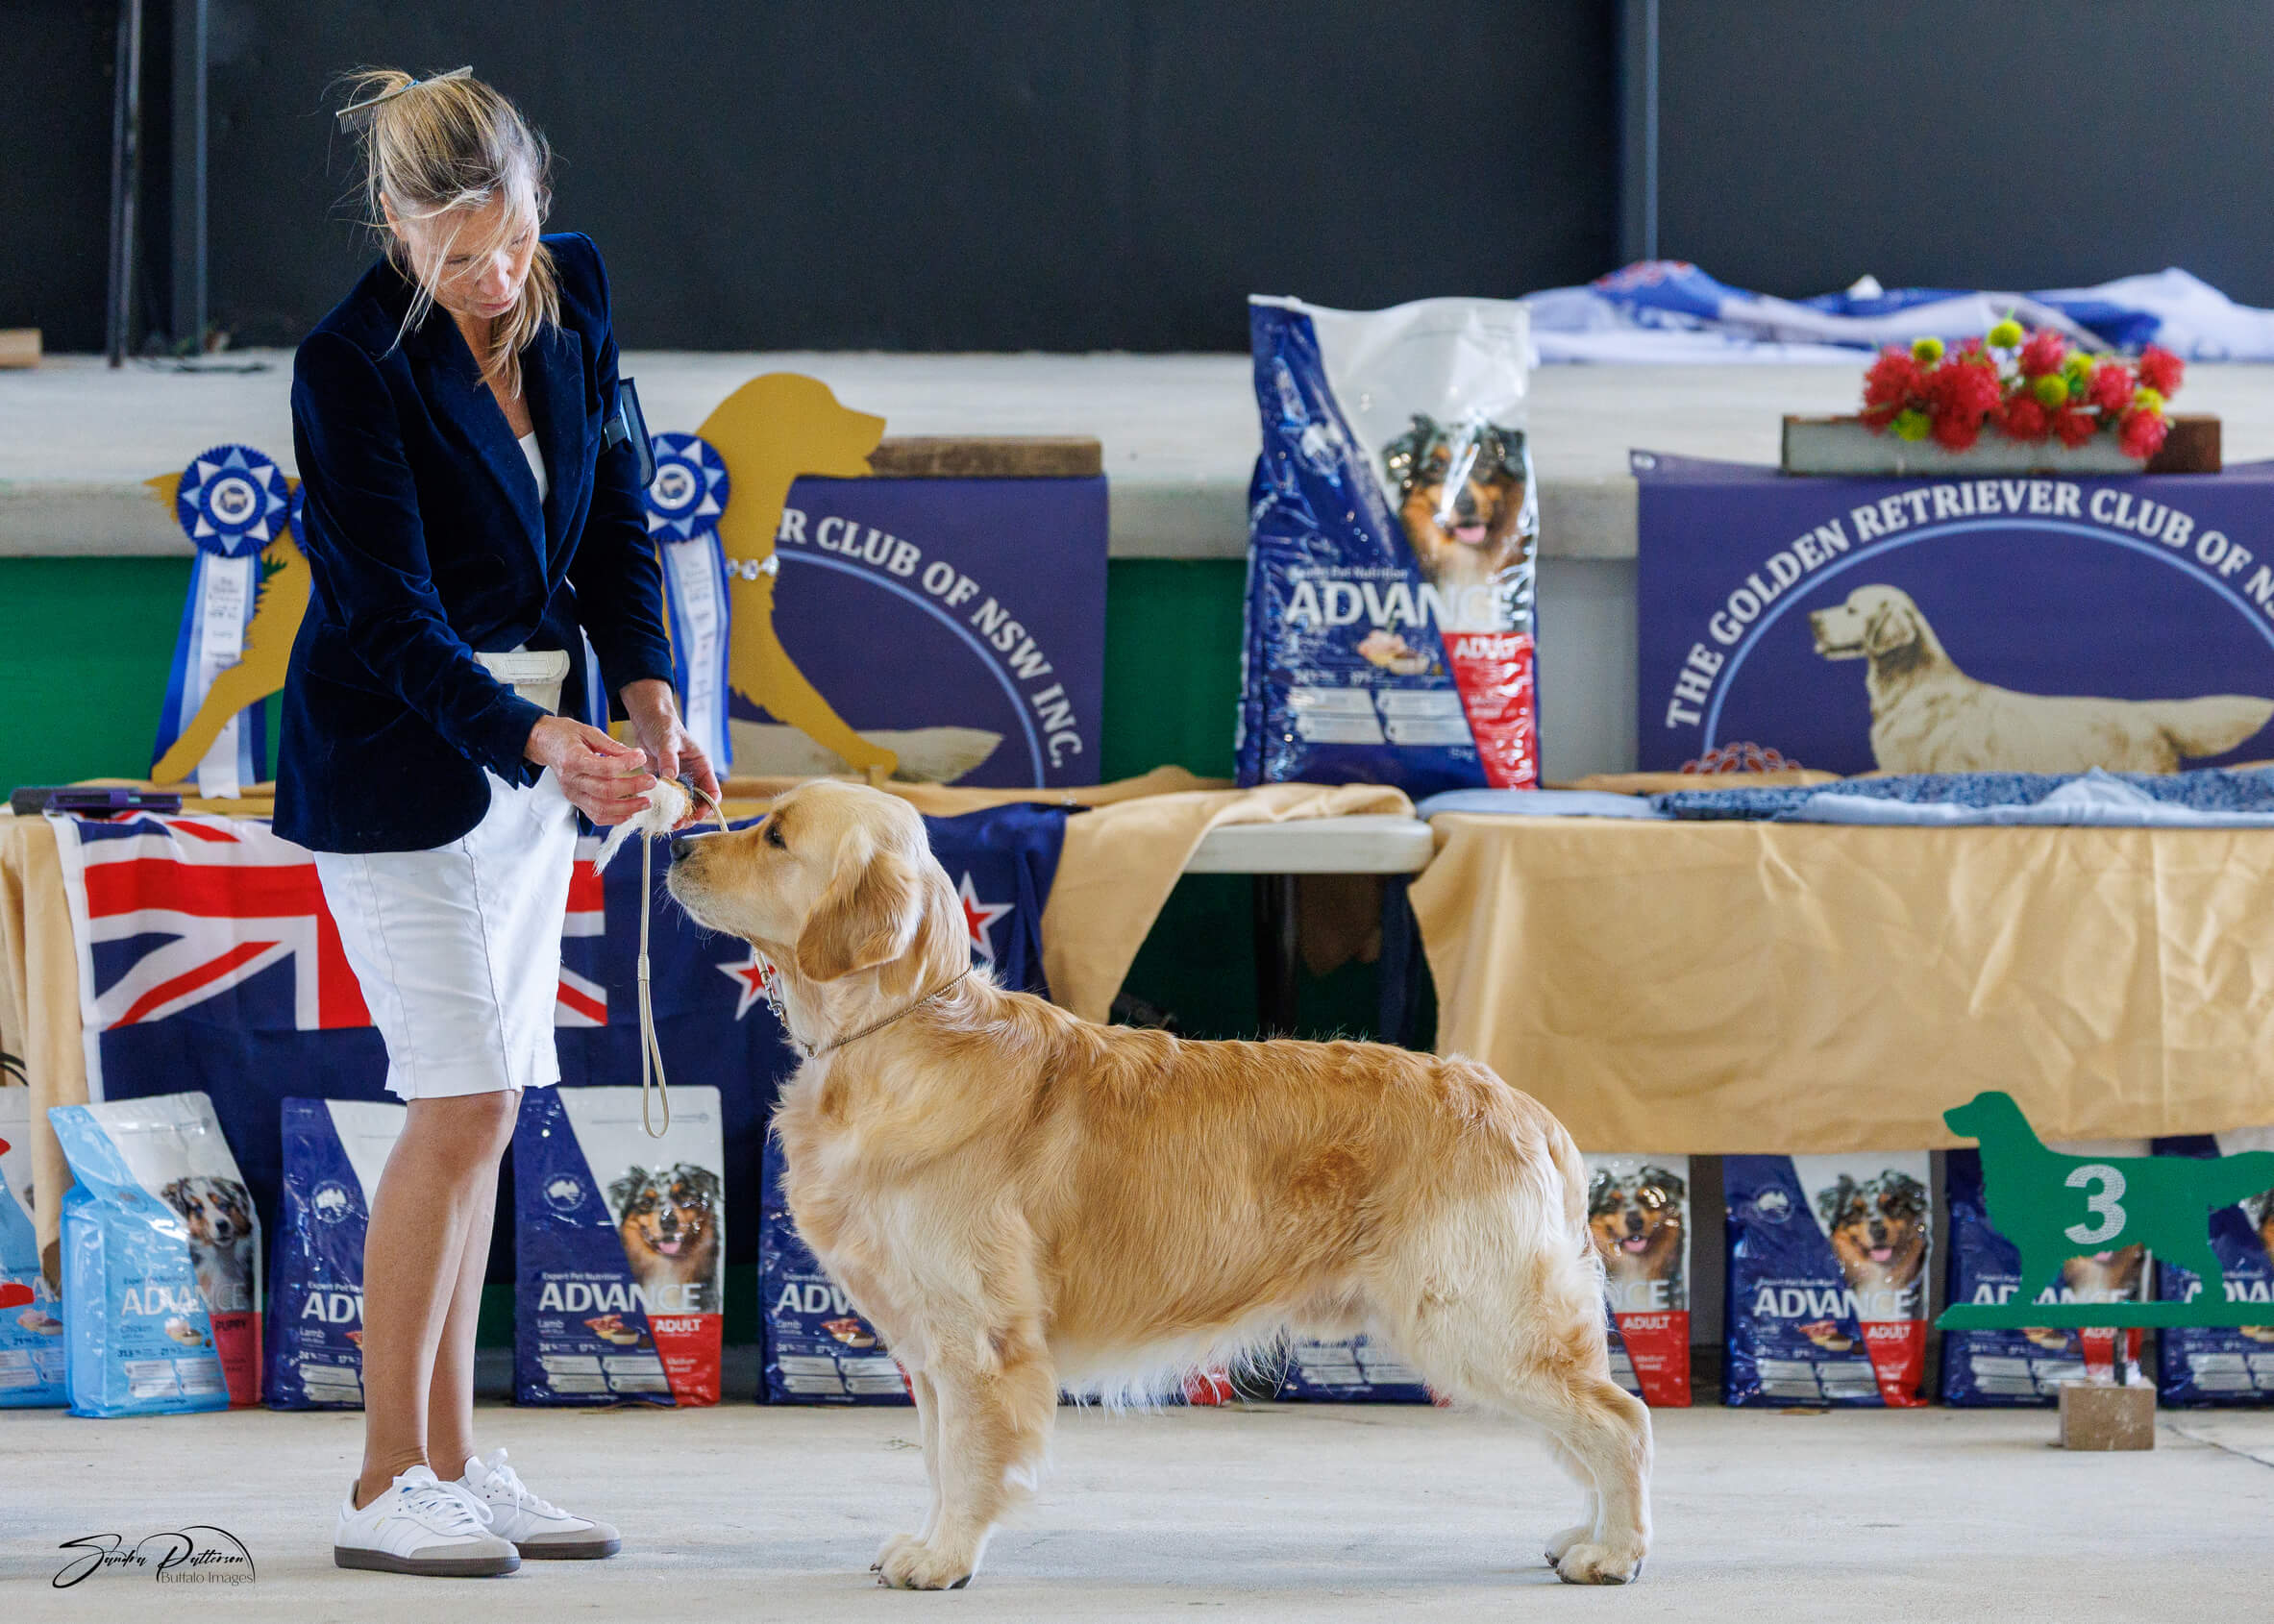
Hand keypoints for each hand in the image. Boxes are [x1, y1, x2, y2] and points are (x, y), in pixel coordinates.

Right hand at [524, 715, 654, 824]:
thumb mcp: (588, 731)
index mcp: (573, 760)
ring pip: (602, 809)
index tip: (642, 757)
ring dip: (628, 808)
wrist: (545, 744)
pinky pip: (596, 815)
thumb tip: (634, 756)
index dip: (626, 764)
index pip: (604, 768)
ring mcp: (572, 794)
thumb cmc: (565, 735)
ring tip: (646, 802)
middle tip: (651, 782)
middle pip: (606, 791)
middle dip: (633, 787)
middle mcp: (571, 781)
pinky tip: (630, 812)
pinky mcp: (575, 801)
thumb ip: (611, 746)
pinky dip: (615, 818)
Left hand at [620, 678, 719, 827]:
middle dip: (691, 816)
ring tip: (667, 823)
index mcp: (702, 766)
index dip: (708, 806)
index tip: (696, 814)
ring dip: (676, 816)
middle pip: (698, 803)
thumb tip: (670, 777)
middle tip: (678, 824)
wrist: (647, 720)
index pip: (712, 791)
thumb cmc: (663, 725)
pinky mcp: (663, 783)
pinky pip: (666, 800)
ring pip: (682, 805)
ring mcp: (678, 781)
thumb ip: (669, 758)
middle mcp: (693, 776)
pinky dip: (662, 809)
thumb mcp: (667, 740)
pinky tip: (655, 815)